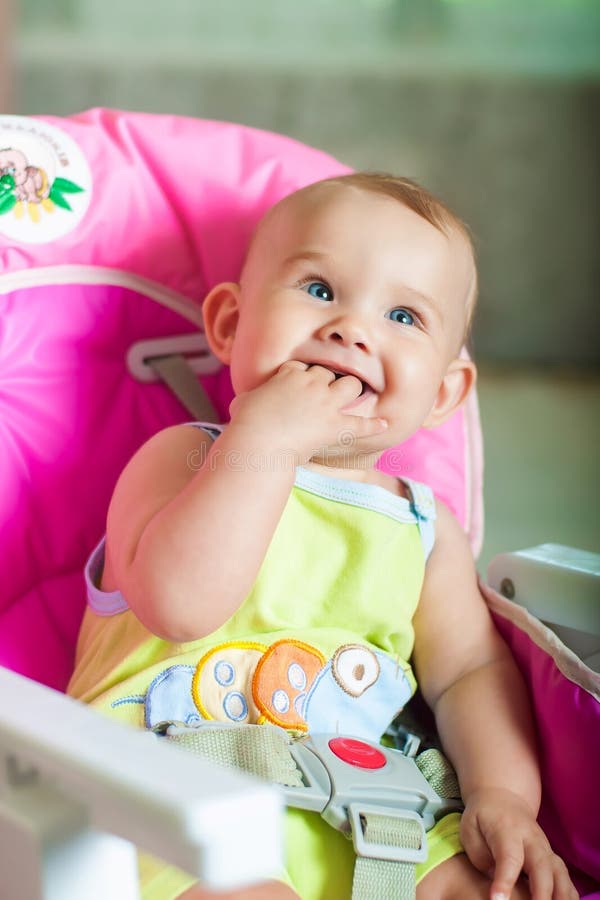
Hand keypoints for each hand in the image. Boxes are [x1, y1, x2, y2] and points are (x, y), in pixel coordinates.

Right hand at [229, 361, 386, 463]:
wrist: (259, 443)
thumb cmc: (246, 424)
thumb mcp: (243, 402)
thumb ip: (250, 398)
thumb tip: (244, 403)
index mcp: (289, 374)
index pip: (302, 367)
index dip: (303, 377)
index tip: (302, 386)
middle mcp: (311, 384)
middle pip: (329, 373)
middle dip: (328, 382)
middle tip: (326, 394)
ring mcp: (327, 404)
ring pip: (351, 386)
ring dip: (351, 392)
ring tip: (350, 400)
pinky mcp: (336, 426)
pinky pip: (362, 424)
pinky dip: (374, 425)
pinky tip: (384, 424)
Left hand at [460, 788, 577, 899]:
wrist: (502, 797)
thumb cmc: (482, 817)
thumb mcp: (469, 829)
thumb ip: (479, 855)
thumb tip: (494, 878)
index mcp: (507, 830)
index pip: (509, 857)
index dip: (505, 880)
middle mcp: (530, 838)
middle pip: (541, 865)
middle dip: (541, 891)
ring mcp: (545, 846)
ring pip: (559, 871)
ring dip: (560, 894)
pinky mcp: (552, 856)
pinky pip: (565, 876)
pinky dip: (568, 892)